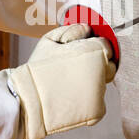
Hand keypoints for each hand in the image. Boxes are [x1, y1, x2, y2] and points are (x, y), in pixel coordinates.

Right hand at [6, 24, 116, 138]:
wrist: (29, 102)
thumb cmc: (37, 71)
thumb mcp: (49, 41)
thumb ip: (73, 30)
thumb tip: (87, 29)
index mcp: (94, 51)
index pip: (107, 46)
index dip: (94, 47)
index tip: (84, 51)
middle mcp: (102, 71)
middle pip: (110, 66)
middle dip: (98, 65)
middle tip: (76, 69)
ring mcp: (101, 92)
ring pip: (102, 84)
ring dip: (91, 82)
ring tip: (69, 84)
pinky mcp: (97, 110)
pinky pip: (97, 101)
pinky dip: (87, 100)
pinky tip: (70, 97)